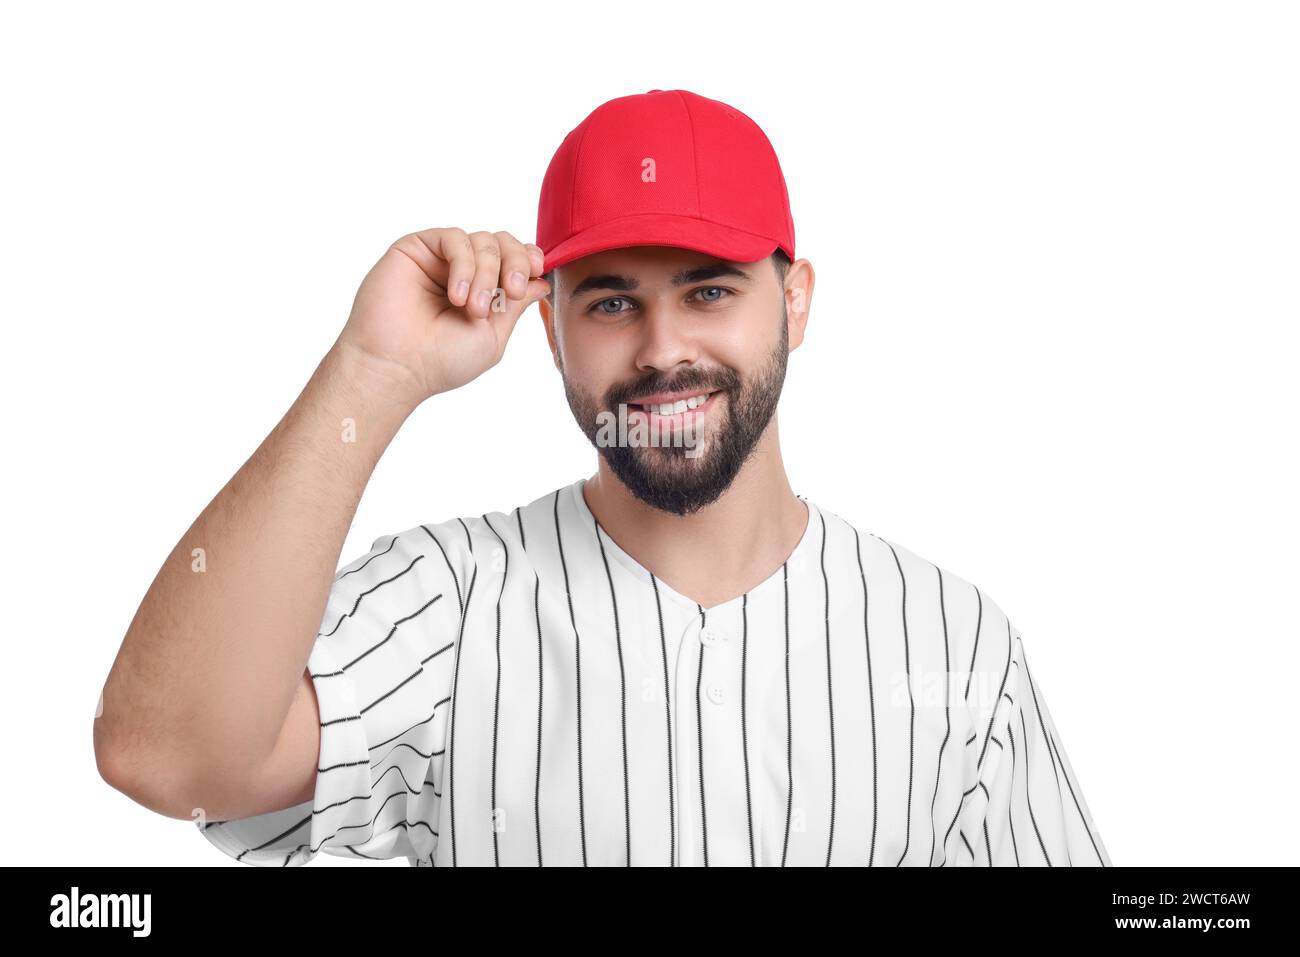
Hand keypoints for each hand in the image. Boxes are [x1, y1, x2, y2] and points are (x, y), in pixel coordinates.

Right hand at [333, 227, 550, 406]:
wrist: (397, 367)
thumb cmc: (441, 361)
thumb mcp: (492, 336)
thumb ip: (516, 306)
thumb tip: (543, 281)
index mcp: (484, 291)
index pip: (516, 259)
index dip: (530, 260)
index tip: (536, 273)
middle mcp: (463, 271)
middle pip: (504, 243)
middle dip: (516, 263)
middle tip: (510, 293)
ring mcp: (440, 259)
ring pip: (482, 240)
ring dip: (486, 274)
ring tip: (473, 309)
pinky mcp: (417, 248)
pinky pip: (454, 238)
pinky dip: (464, 265)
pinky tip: (456, 295)